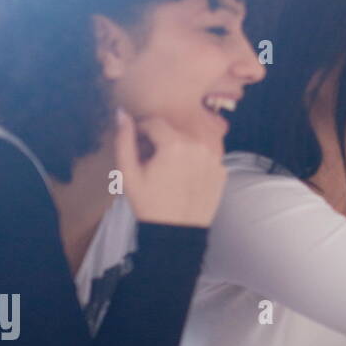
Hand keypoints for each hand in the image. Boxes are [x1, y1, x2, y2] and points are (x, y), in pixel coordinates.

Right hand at [114, 108, 226, 225]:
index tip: (137, 144)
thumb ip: (124, 140)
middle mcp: (200, 145)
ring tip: (169, 165)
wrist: (176, 231)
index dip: (141, 131)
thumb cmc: (149, 204)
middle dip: (160, 138)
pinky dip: (195, 157)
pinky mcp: (222, 168)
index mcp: (176, 144)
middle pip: (174, 129)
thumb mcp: (129, 174)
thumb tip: (122, 114)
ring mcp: (215, 157)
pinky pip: (206, 153)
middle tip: (151, 158)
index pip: (154, 122)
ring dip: (179, 145)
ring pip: (192, 139)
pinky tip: (185, 174)